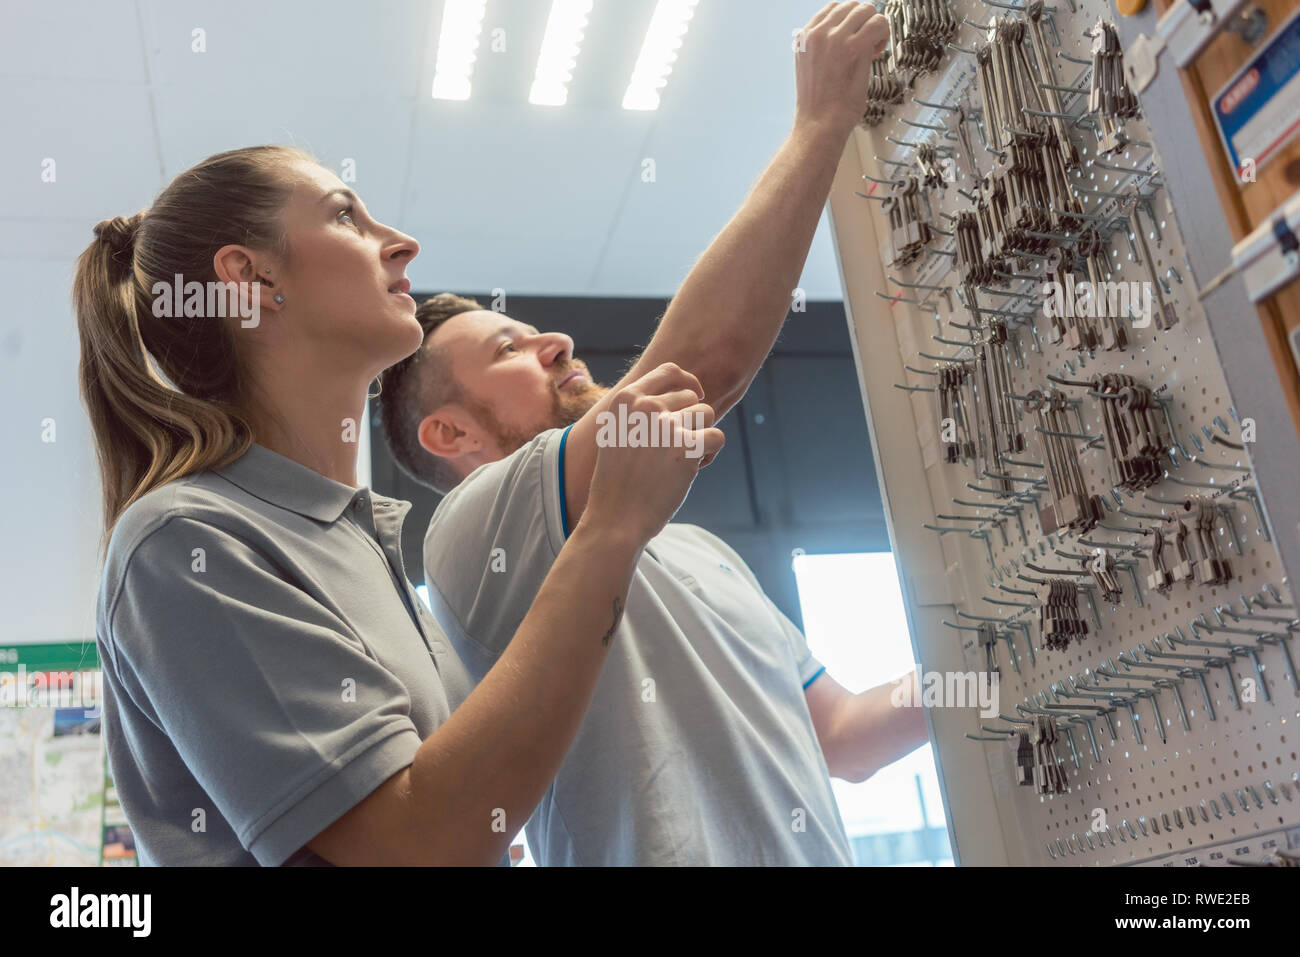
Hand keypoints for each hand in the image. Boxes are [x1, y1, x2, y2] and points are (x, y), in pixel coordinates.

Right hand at [580, 363, 724, 545]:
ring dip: (701, 436)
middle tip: (675, 449)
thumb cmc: (618, 481)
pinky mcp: (686, 447)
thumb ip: (638, 412)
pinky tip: (693, 468)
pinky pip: (716, 436)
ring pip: (705, 414)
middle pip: (691, 397)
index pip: (669, 371)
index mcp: (626, 399)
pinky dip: (710, 453)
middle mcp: (645, 406)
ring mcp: (665, 425)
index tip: (695, 396)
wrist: (616, 517)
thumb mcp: (616, 435)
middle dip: (691, 421)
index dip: (688, 382)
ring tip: (684, 459)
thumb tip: (677, 392)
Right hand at [793, 2, 890, 136]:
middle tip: (866, 45)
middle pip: (852, 5)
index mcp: (804, 37)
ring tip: (871, 50)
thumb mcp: (810, 67)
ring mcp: (834, 38)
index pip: (833, 8)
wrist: (819, 125)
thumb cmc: (819, 105)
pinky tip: (876, 53)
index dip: (850, 20)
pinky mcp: (853, 47)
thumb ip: (820, 47)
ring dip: (875, 27)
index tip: (855, 37)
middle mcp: (816, 33)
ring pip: (867, 10)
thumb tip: (841, 34)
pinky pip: (878, 23)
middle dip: (864, 22)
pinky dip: (883, 34)